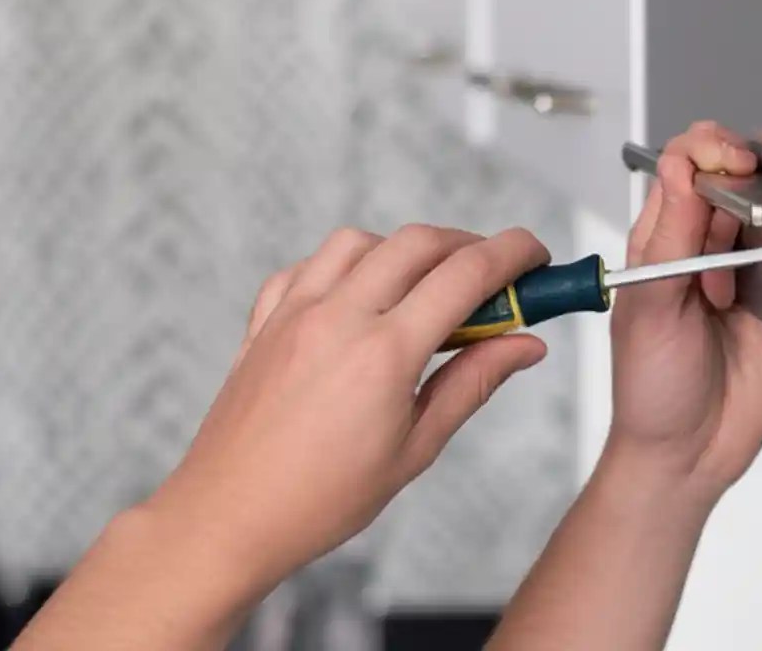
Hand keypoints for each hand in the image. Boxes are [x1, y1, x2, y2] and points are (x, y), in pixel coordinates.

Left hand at [145, 225, 550, 590]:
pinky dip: (343, 267)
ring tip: (424, 291)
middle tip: (493, 279)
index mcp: (383, 353)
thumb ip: (473, 384)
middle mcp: (337, 318)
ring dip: (404, 251)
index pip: (466, 275)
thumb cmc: (320, 500)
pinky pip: (306, 268)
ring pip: (359, 242)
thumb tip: (526, 346)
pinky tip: (358, 299)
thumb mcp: (415, 449)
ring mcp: (294, 314)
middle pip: (418, 243)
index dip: (512, 255)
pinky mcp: (263, 324)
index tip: (535, 257)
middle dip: (468, 246)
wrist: (226, 518)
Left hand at [609, 121, 761, 499]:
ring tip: (731, 296)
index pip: (684, 163)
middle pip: (735, 179)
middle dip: (738, 197)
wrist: (688, 454)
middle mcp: (705, 247)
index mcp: (660, 239)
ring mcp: (749, 272)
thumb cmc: (650, 387)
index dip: (706, 151)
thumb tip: (682, 171)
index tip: (725, 167)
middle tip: (722, 250)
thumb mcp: (647, 310)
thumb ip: (668, 239)